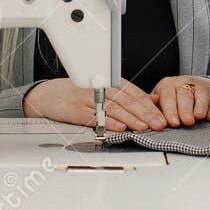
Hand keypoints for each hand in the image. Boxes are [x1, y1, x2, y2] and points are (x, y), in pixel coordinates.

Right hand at [23, 77, 167, 131]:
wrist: (47, 95)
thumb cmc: (77, 93)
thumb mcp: (100, 91)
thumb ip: (122, 97)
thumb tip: (149, 106)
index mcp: (108, 81)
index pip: (133, 92)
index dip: (149, 104)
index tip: (162, 115)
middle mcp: (99, 87)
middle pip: (126, 100)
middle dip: (145, 113)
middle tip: (158, 123)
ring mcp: (87, 97)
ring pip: (113, 107)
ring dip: (131, 118)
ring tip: (144, 126)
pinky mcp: (76, 109)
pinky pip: (95, 116)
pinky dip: (108, 121)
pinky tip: (120, 127)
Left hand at [150, 76, 209, 126]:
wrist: (195, 88)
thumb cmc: (174, 99)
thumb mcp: (161, 101)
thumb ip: (155, 109)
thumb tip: (148, 118)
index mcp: (168, 85)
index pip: (168, 96)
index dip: (170, 110)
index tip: (172, 123)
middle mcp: (183, 83)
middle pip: (185, 96)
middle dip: (185, 110)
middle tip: (186, 122)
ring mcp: (199, 86)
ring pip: (200, 96)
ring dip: (200, 108)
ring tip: (198, 117)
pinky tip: (209, 117)